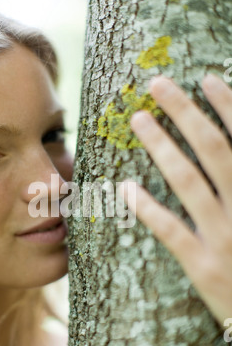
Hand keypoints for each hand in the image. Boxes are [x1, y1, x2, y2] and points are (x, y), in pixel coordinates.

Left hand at [119, 74, 231, 326]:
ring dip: (162, 147)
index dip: (229, 105)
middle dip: (187, 112)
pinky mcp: (203, 267)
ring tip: (138, 119)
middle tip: (157, 85)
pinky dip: (148, 208)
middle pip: (215, 149)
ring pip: (190, 183)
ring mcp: (225, 238)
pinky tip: (124, 188)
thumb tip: (227, 148)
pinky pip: (172, 232)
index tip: (205, 78)